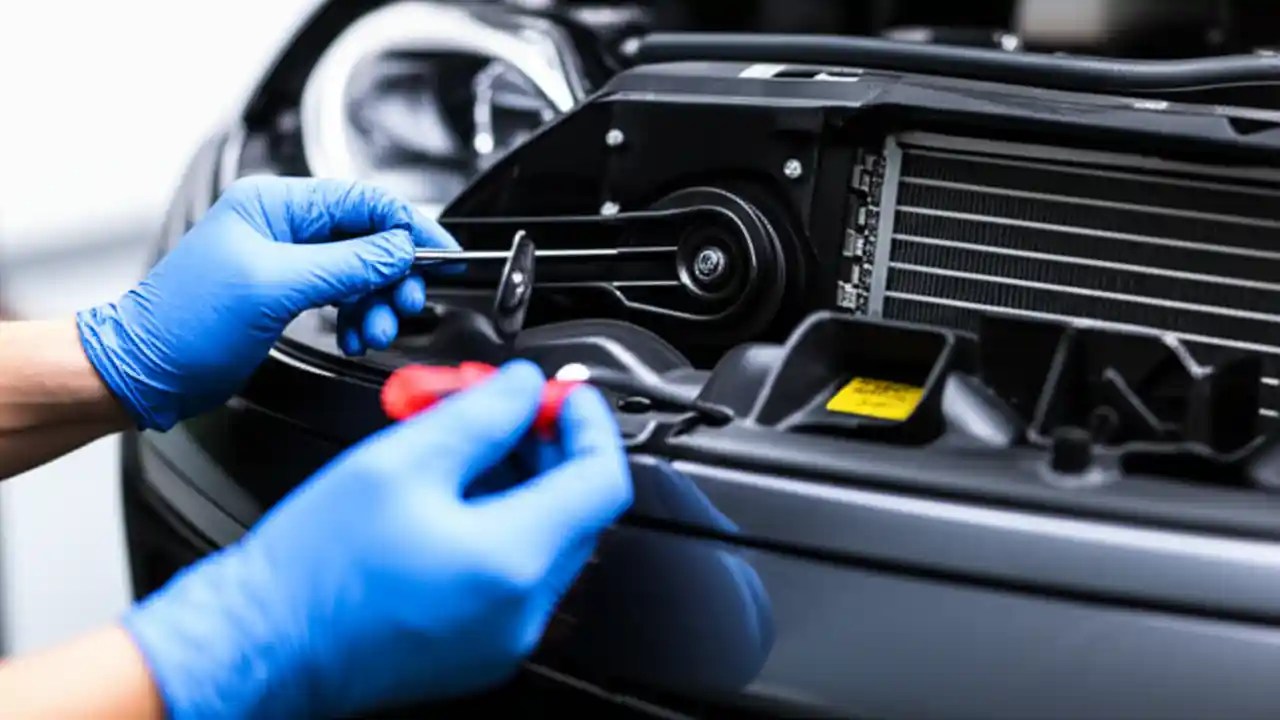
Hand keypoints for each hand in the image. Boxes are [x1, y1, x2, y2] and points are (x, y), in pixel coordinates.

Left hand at [77, 176, 458, 430]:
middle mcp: (283, 227)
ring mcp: (286, 262)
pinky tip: (354, 336)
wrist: (145, 371)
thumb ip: (347, 264)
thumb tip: (400, 249)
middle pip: (368, 239)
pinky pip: (343, 296)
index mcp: (275, 205)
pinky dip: (357, 317)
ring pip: (360, 272)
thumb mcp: (276, 286)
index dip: (408, 226)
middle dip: (393, 275)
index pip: (363, 201)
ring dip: (377, 302)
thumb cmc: (185, 323)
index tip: (441, 253)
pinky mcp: (287, 295)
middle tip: (405, 304)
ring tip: (374, 331)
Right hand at [121, 360, 632, 718]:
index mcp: (514, 561)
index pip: (603, 480)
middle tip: (503, 408)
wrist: (260, 643)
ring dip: (522, 482)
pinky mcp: (480, 649)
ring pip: (547, 539)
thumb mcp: (401, 460)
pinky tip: (453, 493)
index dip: (590, 423)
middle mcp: (523, 610)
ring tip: (463, 444)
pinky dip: (501, 525)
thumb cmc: (312, 568)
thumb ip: (482, 414)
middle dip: (547, 446)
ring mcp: (504, 637)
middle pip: (578, 509)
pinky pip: (515, 575)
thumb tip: (523, 388)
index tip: (565, 393)